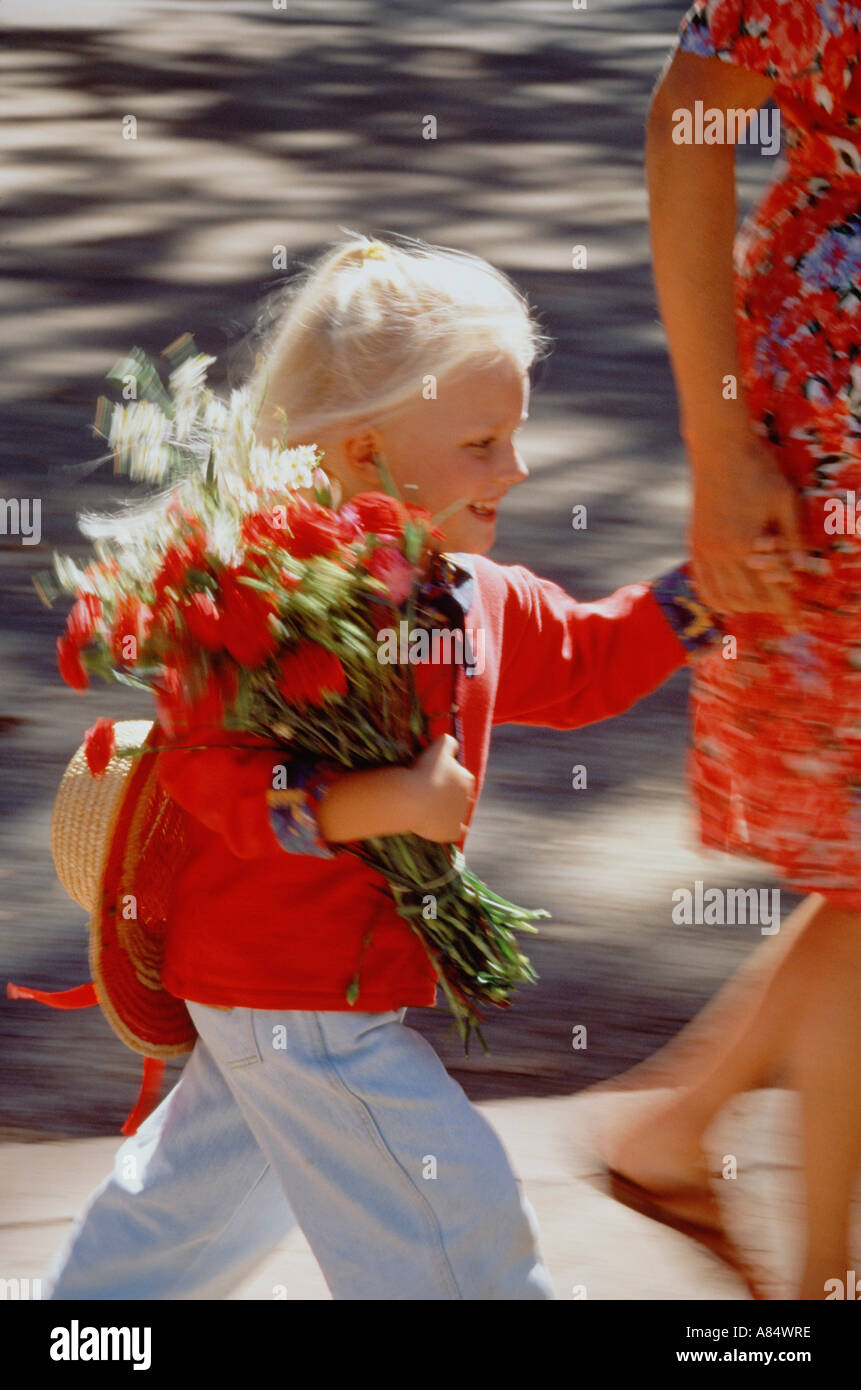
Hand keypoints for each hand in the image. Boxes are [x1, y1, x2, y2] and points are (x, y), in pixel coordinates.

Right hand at [406, 733, 474, 841]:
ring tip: (430, 810)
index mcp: (467, 779)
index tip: (432, 778)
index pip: (460, 777)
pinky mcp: (452, 832)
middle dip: (448, 795)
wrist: (411, 798)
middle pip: (459, 796)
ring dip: (448, 812)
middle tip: (429, 794)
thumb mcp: (439, 745)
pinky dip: (449, 829)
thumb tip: (454, 745)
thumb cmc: (424, 770)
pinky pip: (456, 832)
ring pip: (458, 814)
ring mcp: (460, 817)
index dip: (446, 777)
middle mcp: (468, 798)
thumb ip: (450, 742)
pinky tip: (438, 825)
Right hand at [687, 433, 802, 617]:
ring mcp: (704, 549)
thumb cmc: (758, 470)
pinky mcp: (694, 542)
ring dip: (739, 606)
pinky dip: (714, 596)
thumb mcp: (785, 501)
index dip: (783, 605)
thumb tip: (801, 569)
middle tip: (779, 608)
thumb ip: (794, 538)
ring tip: (756, 605)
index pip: (767, 588)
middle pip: (743, 598)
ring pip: (719, 595)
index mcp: (745, 544)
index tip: (794, 616)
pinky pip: (701, 581)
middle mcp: (721, 553)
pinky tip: (726, 598)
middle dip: (763, 607)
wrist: (719, 448)